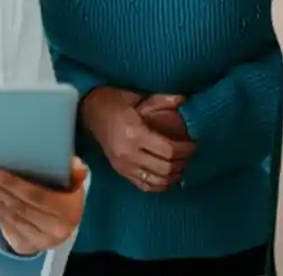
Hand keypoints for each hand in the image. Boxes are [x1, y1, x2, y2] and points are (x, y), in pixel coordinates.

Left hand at [0, 158, 88, 255]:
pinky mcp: (27, 244)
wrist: (60, 228)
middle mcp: (55, 228)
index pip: (36, 196)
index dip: (13, 184)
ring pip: (11, 215)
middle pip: (20, 206)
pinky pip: (7, 223)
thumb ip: (75, 173)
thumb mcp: (74, 185)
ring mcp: (40, 239)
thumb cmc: (65, 198)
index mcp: (67, 211)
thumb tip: (75, 162)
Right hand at [80, 87, 194, 192]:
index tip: (194, 144)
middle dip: (183, 163)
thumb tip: (184, 99)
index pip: (168, 150)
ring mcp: (123, 165)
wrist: (89, 112)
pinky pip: (144, 185)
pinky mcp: (120, 171)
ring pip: (157, 180)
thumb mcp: (136, 97)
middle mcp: (128, 153)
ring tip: (182, 165)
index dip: (186, 149)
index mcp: (134, 134)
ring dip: (174, 176)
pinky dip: (160, 184)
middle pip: (165, 168)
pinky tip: (168, 177)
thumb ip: (161, 100)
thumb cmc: (113, 102)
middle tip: (190, 154)